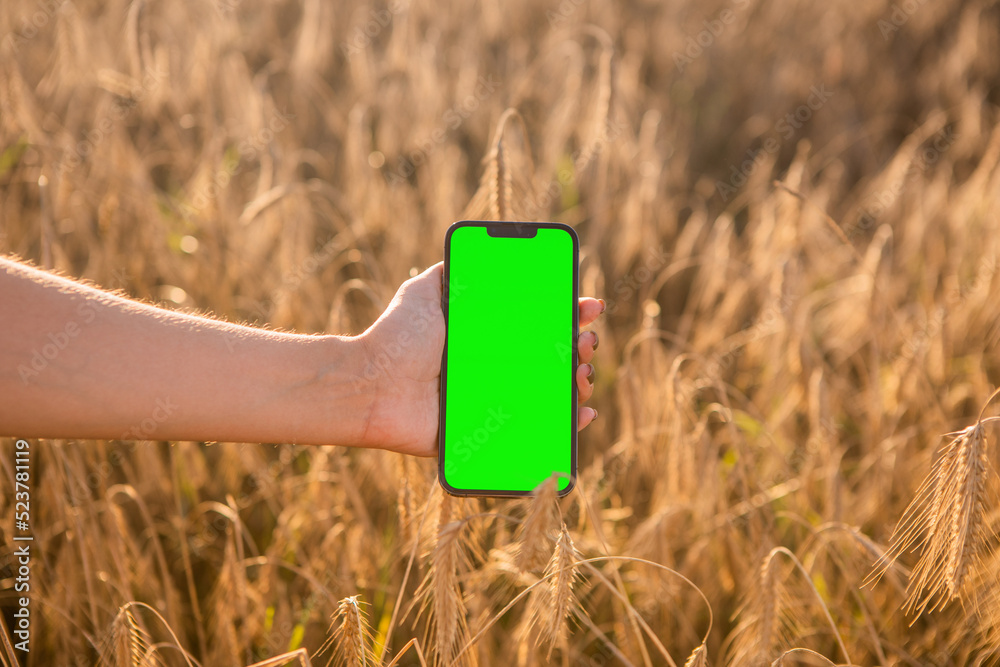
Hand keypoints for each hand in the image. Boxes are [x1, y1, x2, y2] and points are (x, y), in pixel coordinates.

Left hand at [356, 262, 603, 456]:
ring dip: (580, 382)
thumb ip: (448, 273)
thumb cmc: (397, 338)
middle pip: (555, 357)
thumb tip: (475, 251)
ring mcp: (497, 401)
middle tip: (583, 341)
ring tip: (581, 372)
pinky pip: (537, 433)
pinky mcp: (491, 433)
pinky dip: (567, 426)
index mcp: (488, 337)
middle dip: (581, 346)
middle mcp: (497, 368)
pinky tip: (583, 413)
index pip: (541, 324)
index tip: (589, 306)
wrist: (371, 384)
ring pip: (554, 393)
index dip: (569, 314)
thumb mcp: (423, 292)